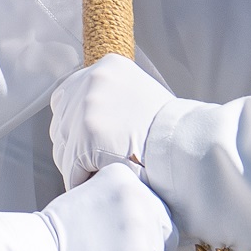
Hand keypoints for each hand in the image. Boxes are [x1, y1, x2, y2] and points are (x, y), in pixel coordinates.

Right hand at [36, 161, 174, 250]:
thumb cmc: (54, 235)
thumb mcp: (88, 199)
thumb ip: (116, 205)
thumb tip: (135, 227)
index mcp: (124, 178)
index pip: (152, 206)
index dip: (143, 229)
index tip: (128, 242)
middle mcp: (138, 198)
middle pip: (163, 231)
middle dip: (150, 250)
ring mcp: (141, 230)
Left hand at [50, 55, 174, 188]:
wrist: (189, 144)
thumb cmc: (171, 129)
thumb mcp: (141, 94)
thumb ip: (114, 98)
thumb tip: (94, 117)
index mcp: (107, 66)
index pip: (68, 94)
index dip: (75, 122)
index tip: (87, 139)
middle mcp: (92, 81)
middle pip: (61, 123)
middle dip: (74, 146)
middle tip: (95, 162)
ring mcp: (86, 109)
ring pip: (64, 150)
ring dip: (79, 167)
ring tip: (102, 175)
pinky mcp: (86, 140)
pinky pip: (73, 171)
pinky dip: (84, 182)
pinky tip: (101, 184)